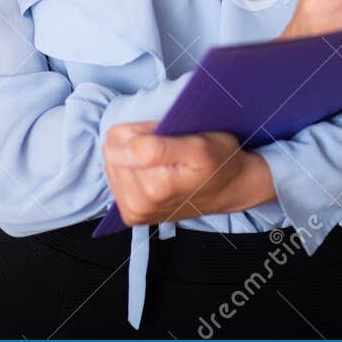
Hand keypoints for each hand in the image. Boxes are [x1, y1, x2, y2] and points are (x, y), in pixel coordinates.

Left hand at [102, 123, 275, 225]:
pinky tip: (152, 171)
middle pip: (112, 149)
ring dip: (132, 154)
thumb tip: (118, 147)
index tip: (166, 134)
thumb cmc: (220, 162)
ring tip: (162, 160)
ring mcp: (133, 211)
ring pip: (110, 161)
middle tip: (167, 147)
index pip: (120, 138)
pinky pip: (115, 177)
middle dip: (137, 141)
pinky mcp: (131, 213)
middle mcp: (139, 203)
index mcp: (154, 186)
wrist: (231, 189)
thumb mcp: (199, 147)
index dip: (143, 127)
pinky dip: (132, 168)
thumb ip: (157, 146)